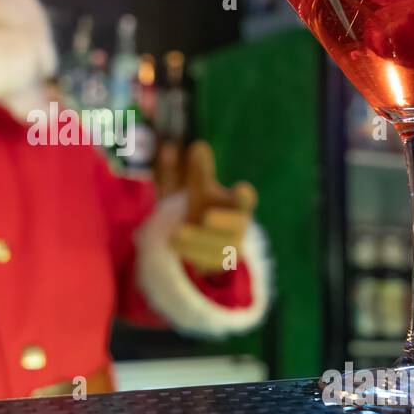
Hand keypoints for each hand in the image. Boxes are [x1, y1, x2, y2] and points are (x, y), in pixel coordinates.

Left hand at [171, 141, 256, 274]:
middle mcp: (238, 224)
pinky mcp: (219, 265)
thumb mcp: (187, 187)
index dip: (243, 196)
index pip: (244, 199)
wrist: (195, 240)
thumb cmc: (194, 205)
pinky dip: (191, 254)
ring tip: (175, 234)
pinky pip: (207, 263)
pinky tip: (173, 246)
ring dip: (198, 240)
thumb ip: (179, 171)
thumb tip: (169, 148)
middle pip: (237, 225)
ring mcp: (231, 247)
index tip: (240, 189)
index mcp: (235, 201)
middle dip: (224, 222)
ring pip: (219, 246)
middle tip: (206, 217)